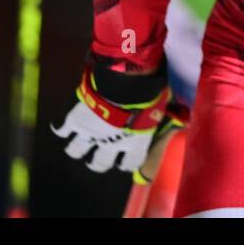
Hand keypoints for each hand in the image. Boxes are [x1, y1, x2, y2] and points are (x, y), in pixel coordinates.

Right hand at [52, 61, 171, 173]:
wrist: (127, 80)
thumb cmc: (151, 91)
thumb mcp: (164, 105)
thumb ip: (167, 114)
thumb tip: (183, 117)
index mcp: (135, 142)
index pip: (129, 163)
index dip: (126, 162)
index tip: (124, 160)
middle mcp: (112, 143)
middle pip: (99, 163)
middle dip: (97, 162)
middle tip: (95, 160)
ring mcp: (91, 133)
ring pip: (76, 151)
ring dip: (76, 149)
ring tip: (75, 146)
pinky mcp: (76, 119)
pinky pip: (62, 129)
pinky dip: (60, 128)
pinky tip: (61, 126)